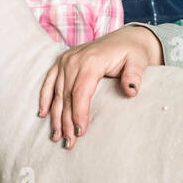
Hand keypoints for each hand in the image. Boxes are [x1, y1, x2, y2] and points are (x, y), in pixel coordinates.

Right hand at [38, 24, 163, 147]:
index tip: (80, 132)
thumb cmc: (133, 52)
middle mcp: (74, 60)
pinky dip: (45, 98)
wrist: (127, 39)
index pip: (80, 92)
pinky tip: (43, 114)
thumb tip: (131, 91)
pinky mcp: (62, 62)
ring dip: (55, 116)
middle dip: (66, 121)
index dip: (79, 113)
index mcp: (91, 61)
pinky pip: (49, 82)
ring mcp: (65, 60)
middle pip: (66, 96)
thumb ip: (134, 75)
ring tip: (57, 137)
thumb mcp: (139, 61)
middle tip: (69, 143)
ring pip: (57, 93)